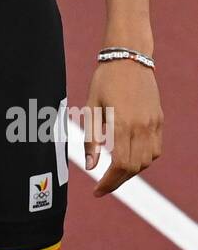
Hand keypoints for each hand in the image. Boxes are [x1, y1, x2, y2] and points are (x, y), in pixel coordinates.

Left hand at [85, 61, 162, 195]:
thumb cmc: (104, 80)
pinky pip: (155, 149)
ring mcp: (153, 124)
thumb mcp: (91, 107)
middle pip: (134, 168)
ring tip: (114, 172)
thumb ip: (91, 139)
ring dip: (131, 171)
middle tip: (102, 186)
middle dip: (118, 181)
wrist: (129, 57)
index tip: (97, 191)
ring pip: (147, 161)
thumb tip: (90, 167)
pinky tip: (129, 156)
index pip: (119, 165)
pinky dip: (144, 159)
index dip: (108, 182)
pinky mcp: (159, 120)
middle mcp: (141, 127)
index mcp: (122, 124)